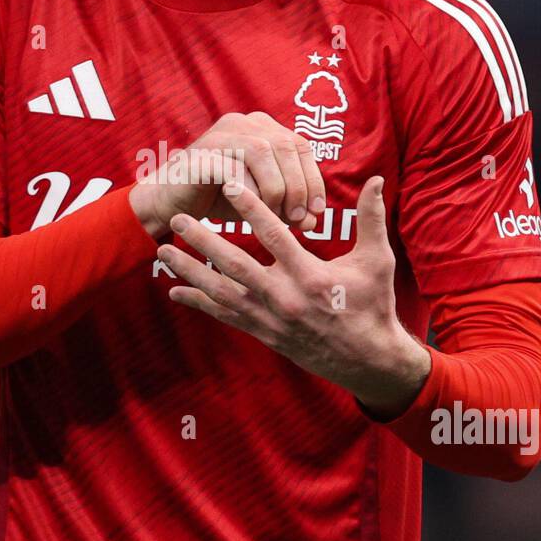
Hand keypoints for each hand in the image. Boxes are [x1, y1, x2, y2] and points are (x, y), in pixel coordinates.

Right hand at [129, 111, 325, 241]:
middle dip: (298, 187)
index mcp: (262, 127)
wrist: (171, 203)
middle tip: (298, 219)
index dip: (313, 180)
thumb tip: (313, 222)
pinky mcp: (203, 153)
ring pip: (264, 152)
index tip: (316, 212)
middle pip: (286, 146)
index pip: (300, 146)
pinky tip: (249, 212)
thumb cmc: (219, 198)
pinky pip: (235, 168)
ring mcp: (221, 134)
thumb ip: (288, 208)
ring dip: (276, 189)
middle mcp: (243, 122)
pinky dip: (248, 193)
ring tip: (275, 217)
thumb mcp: (261, 202)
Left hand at [155, 174, 430, 417]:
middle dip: (203, 241)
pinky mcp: (262, 332)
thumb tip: (377, 179)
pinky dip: (199, 304)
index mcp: (311, 276)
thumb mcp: (377, 261)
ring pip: (221, 292)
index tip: (230, 185)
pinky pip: (224, 316)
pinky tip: (175, 292)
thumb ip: (372, 218)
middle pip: (235, 264)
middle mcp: (284, 297)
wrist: (367, 361)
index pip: (275, 236)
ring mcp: (269, 318)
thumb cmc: (373, 305)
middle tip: (178, 220)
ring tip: (163, 252)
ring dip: (190, 271)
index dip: (252, 208)